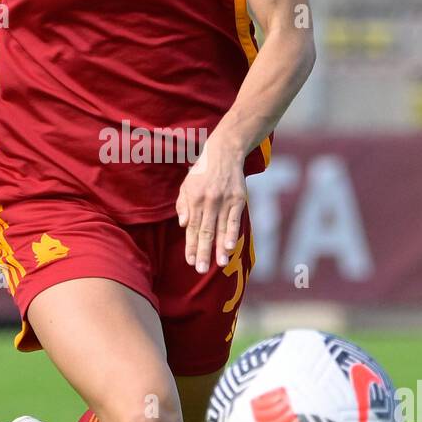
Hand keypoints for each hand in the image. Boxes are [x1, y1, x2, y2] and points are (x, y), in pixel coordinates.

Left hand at [175, 135, 246, 274]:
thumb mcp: (187, 185)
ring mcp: (224, 200)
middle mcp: (208, 201)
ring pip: (220, 228)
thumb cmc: (203, 171)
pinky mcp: (238, 198)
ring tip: (219, 264)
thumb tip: (183, 224)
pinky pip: (235, 219)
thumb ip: (183, 205)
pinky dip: (232, 233)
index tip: (190, 261)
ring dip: (219, 248)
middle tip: (200, 270)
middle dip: (202, 252)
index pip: (191, 228)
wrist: (224, 151)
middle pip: (205, 231)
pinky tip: (230, 246)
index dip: (191, 245)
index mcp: (194, 200)